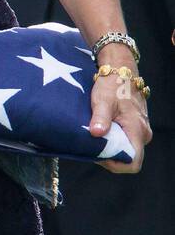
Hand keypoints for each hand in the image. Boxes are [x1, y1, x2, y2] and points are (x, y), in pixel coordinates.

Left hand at [89, 43, 151, 173]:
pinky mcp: (134, 124)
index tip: (98, 155)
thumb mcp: (103, 100)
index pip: (133, 162)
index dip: (115, 165)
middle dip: (110, 156)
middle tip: (91, 147)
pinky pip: (125, 139)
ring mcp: (140, 129)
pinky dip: (112, 139)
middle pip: (129, 157)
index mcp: (137, 130)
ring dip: (110, 147)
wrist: (120, 70)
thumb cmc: (112, 85)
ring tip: (94, 138)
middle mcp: (142, 133)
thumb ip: (100, 118)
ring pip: (126, 148)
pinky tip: (99, 131)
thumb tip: (96, 134)